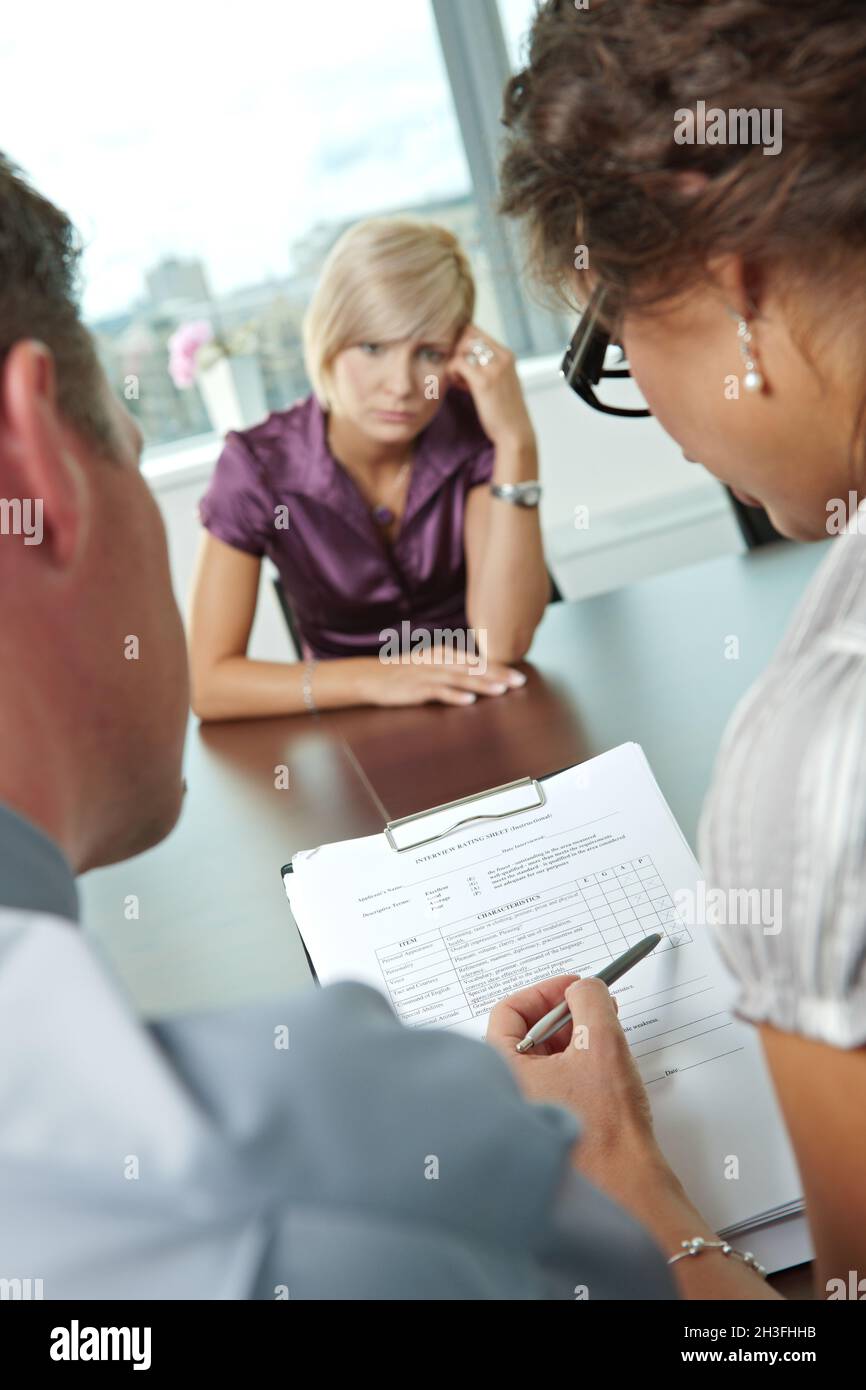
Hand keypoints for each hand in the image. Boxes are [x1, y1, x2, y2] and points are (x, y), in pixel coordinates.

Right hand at [354, 652, 527, 707]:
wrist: (370, 676)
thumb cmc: (402, 673)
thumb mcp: (429, 664)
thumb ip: (452, 667)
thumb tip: (479, 674)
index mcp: (443, 654)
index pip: (476, 661)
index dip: (498, 668)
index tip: (518, 676)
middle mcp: (438, 661)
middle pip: (473, 668)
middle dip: (498, 675)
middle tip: (518, 682)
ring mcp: (427, 674)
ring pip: (460, 679)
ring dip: (481, 685)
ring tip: (501, 690)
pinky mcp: (416, 688)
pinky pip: (438, 692)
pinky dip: (454, 696)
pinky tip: (469, 701)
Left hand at [446, 325, 535, 452]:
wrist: (515, 433)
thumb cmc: (505, 411)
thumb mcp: (501, 382)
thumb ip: (488, 368)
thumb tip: (465, 360)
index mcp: (507, 355)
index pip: (477, 332)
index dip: (463, 343)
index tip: (462, 361)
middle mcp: (502, 356)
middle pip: (468, 333)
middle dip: (457, 349)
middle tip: (457, 370)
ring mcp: (494, 367)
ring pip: (462, 346)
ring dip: (454, 361)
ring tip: (459, 379)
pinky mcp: (483, 381)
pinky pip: (457, 363)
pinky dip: (452, 373)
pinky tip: (459, 386)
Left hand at [486, 974, 682, 1208]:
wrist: (628, 1190)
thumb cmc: (608, 1131)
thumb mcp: (601, 1043)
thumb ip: (590, 1000)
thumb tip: (584, 988)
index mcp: (503, 1070)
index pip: (509, 1011)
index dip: (545, 992)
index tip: (574, 987)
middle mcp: (506, 1092)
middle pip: (527, 1033)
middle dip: (564, 1015)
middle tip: (594, 1007)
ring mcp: (526, 1111)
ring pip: (544, 1058)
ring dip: (574, 1040)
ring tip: (605, 1036)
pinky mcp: (549, 1125)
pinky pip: (557, 1082)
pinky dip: (578, 1066)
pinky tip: (604, 1068)